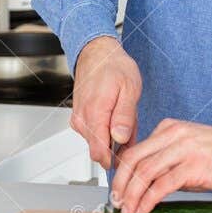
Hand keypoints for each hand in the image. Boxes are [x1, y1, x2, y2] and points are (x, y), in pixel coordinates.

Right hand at [70, 36, 140, 167]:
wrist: (96, 52)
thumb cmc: (114, 67)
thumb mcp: (129, 88)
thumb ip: (125, 116)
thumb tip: (120, 139)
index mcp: (95, 113)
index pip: (99, 153)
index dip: (116, 160)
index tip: (130, 155)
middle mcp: (82, 120)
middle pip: (101, 150)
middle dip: (119, 144)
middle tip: (133, 123)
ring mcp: (79, 120)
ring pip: (99, 142)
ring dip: (115, 135)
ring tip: (125, 113)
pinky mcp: (79, 119)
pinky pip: (95, 133)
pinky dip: (108, 128)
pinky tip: (117, 113)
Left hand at [110, 120, 211, 212]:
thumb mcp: (189, 150)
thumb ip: (168, 161)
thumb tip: (147, 185)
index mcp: (169, 128)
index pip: (136, 150)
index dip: (122, 173)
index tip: (118, 190)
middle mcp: (174, 134)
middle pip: (135, 159)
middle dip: (121, 184)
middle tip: (117, 202)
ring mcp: (184, 149)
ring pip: (146, 171)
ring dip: (133, 194)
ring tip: (128, 210)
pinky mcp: (195, 166)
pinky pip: (164, 183)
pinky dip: (149, 198)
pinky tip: (145, 209)